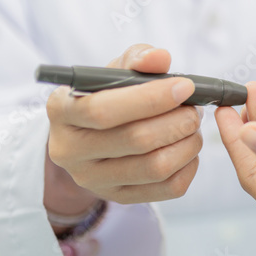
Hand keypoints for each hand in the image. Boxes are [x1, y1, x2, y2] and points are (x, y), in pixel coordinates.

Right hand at [44, 44, 202, 213]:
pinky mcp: (119, 197)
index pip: (104, 110)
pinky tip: (188, 149)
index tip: (185, 87)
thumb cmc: (107, 97)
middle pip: (136, 140)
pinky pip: (169, 188)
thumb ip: (137, 59)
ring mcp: (94, 180)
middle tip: (194, 109)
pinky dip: (190, 166)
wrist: (90, 137)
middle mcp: (70, 150)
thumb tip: (159, 58)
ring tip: (193, 127)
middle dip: (178, 121)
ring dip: (188, 144)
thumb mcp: (113, 72)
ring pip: (156, 167)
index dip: (151, 98)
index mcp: (62, 112)